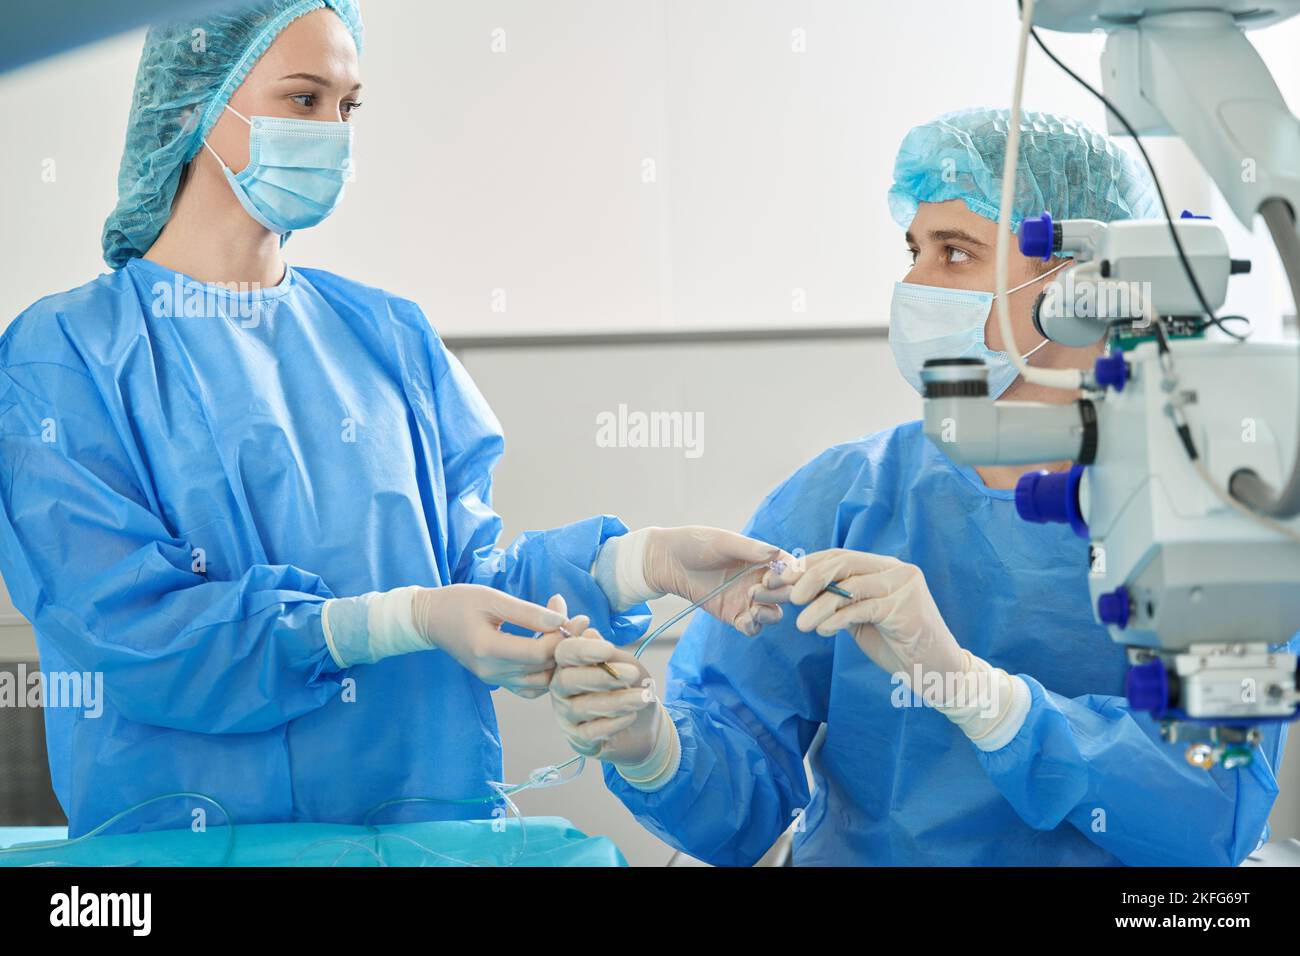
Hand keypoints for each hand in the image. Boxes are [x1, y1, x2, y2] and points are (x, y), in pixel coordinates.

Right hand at [410, 585, 568, 697]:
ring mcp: (494, 680)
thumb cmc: (459, 603)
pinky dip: (545, 674)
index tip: (578, 618)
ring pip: (541, 683)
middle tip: (578, 622)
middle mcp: (491, 672)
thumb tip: (562, 621)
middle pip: (543, 668)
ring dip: (558, 662)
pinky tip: (548, 651)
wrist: (431, 620)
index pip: (538, 653)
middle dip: (566, 647)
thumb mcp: (493, 599)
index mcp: (488, 649)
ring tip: (565, 635)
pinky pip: (530, 688)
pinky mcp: (496, 681)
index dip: (563, 637)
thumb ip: (529, 613)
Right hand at [549, 630, 661, 764]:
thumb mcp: (624, 662)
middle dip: (601, 677)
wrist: (644, 724)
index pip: (565, 652)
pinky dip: (613, 723)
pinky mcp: (578, 739)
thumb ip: (606, 649)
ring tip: (643, 697)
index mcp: (568, 663)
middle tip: (632, 674)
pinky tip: (631, 716)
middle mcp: (561, 688)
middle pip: (568, 680)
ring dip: (616, 701)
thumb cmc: (630, 686)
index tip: (608, 649)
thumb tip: (583, 627)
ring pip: (582, 707)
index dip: (583, 650)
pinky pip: (590, 732)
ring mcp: (567, 715)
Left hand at [644, 526, 791, 635]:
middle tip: (760, 589)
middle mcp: (758, 579)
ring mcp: (747, 599)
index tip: (786, 576)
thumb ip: (749, 549)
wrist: (667, 561)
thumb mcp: (722, 541)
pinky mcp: (732, 614)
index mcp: (761, 558)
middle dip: (781, 595)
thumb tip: (775, 554)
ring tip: (754, 608)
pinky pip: (752, 627)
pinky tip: (746, 620)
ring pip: (773, 613)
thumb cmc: (695, 543)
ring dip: (770, 613)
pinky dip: (754, 626)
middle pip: (785, 593)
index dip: (793, 574)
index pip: (789, 567)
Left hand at [767, 549, 965, 698]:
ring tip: (801, 625)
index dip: (808, 565)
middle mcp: (896, 570)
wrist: (937, 672)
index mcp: (884, 567)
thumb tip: (795, 590)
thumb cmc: (896, 644)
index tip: (782, 580)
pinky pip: (862, 608)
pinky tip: (823, 631)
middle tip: (789, 598)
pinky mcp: (905, 609)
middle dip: (810, 578)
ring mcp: (904, 587)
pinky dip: (837, 619)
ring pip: (850, 587)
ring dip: (819, 606)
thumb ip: (838, 600)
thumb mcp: (860, 617)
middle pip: (843, 562)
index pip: (839, 556)